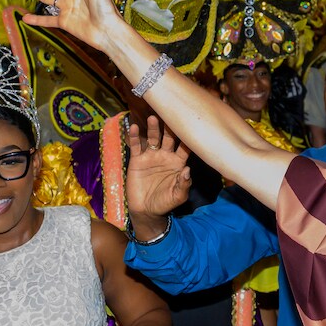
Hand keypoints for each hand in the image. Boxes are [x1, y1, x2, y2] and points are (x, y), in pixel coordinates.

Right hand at [126, 116, 190, 239]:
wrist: (146, 210)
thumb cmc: (165, 203)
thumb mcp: (178, 196)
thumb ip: (184, 184)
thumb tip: (188, 170)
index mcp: (178, 163)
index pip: (184, 147)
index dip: (187, 138)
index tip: (190, 127)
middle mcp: (165, 156)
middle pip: (169, 138)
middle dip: (170, 128)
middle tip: (171, 115)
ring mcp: (151, 156)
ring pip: (153, 138)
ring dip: (154, 128)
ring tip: (153, 118)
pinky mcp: (137, 159)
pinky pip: (136, 145)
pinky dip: (135, 136)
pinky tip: (135, 127)